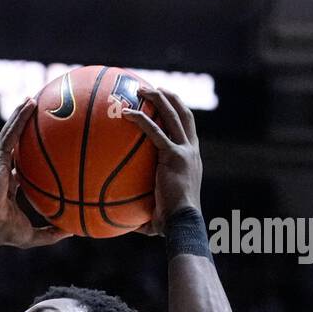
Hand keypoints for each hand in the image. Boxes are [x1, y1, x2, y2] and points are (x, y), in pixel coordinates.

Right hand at [0, 98, 68, 249]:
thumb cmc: (5, 233)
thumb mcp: (34, 235)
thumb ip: (52, 232)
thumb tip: (74, 231)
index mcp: (10, 186)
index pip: (20, 167)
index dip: (29, 156)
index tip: (39, 146)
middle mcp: (3, 171)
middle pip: (15, 145)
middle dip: (24, 129)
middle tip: (37, 115)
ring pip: (11, 134)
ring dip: (20, 116)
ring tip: (32, 99)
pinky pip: (10, 133)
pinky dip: (19, 118)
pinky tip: (29, 104)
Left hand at [122, 87, 202, 234]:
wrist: (183, 222)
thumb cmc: (170, 222)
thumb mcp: (157, 209)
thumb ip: (142, 207)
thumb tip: (120, 219)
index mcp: (191, 159)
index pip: (187, 130)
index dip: (178, 113)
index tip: (166, 103)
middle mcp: (192, 151)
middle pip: (184, 115)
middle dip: (170, 98)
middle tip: (154, 88)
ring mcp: (185, 151)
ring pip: (173, 116)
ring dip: (158, 99)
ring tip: (142, 89)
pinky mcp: (174, 156)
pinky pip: (155, 132)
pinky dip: (142, 120)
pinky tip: (127, 113)